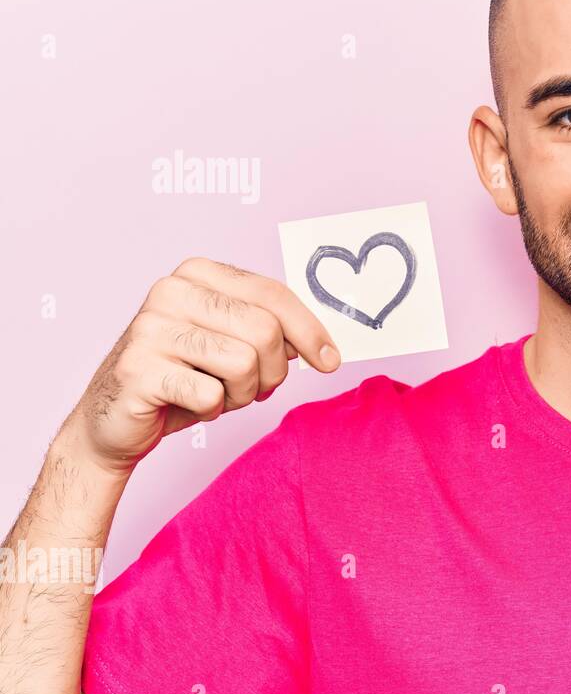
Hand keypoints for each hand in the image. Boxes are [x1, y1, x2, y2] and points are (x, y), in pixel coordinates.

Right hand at [65, 257, 338, 474]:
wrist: (115, 420)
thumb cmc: (185, 377)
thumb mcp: (234, 344)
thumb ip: (272, 330)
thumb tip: (322, 344)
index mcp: (198, 273)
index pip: (273, 294)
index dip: (310, 330)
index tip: (331, 361)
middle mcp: (170, 291)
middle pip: (265, 331)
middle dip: (273, 372)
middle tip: (252, 388)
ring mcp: (150, 328)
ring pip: (244, 363)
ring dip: (242, 393)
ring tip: (215, 394)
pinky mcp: (138, 369)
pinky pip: (212, 395)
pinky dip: (212, 410)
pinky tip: (187, 404)